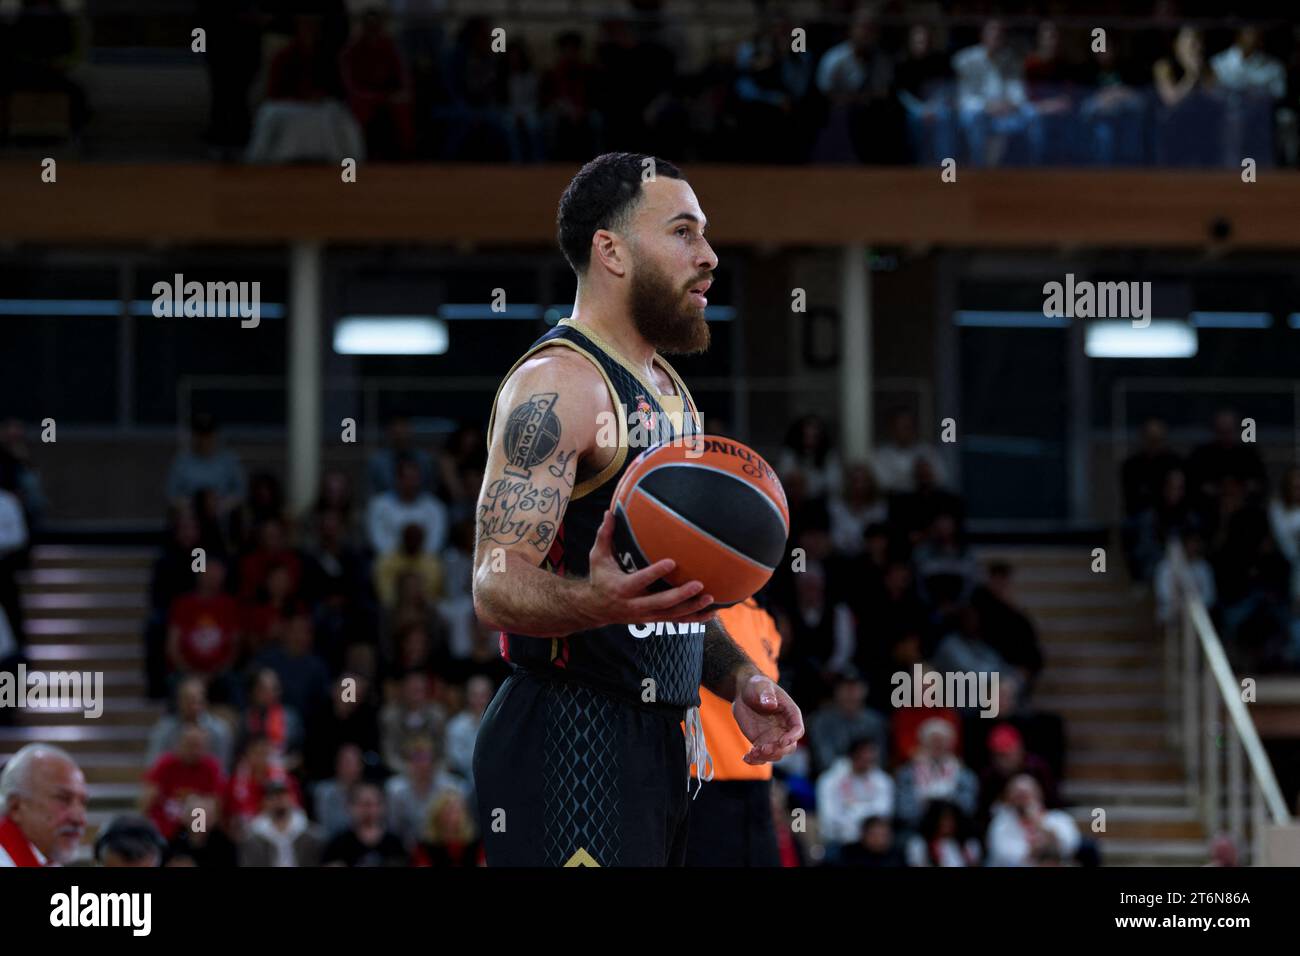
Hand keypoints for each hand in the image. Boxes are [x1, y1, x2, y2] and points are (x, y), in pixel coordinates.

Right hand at [582, 510, 715, 627]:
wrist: (596, 609)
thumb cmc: (600, 578)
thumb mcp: (597, 558)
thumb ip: (604, 536)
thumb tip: (609, 512)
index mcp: (622, 588)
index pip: (641, 580)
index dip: (656, 572)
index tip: (672, 561)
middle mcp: (635, 605)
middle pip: (661, 602)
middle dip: (681, 595)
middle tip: (699, 584)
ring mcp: (646, 615)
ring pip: (671, 615)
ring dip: (692, 608)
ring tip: (710, 599)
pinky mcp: (654, 619)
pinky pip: (676, 621)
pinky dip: (694, 618)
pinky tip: (711, 612)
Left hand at [733, 672, 803, 763]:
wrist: (743, 692)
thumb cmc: (757, 686)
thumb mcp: (761, 686)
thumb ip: (767, 694)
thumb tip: (771, 704)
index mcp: (790, 714)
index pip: (798, 729)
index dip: (792, 737)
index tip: (781, 741)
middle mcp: (785, 728)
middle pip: (789, 747)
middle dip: (778, 750)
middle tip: (763, 749)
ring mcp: (773, 737)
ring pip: (776, 754)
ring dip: (765, 757)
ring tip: (751, 753)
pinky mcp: (761, 742)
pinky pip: (762, 756)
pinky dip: (755, 760)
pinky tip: (746, 758)